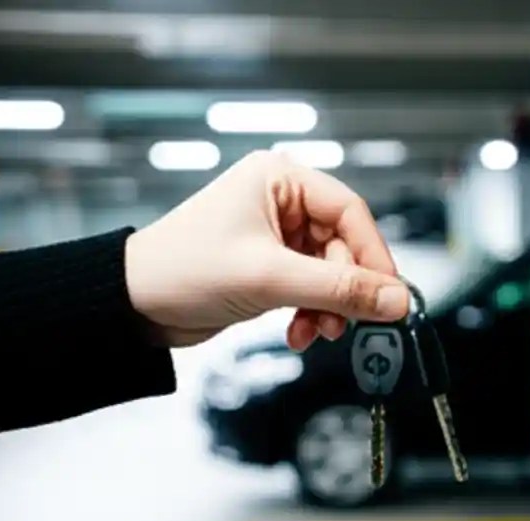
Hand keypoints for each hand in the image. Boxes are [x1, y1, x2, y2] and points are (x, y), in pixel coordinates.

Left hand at [124, 149, 408, 349]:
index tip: (390, 295)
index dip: (375, 255)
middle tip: (346, 322)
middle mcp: (281, 201)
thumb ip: (340, 289)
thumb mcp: (271, 279)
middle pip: (345, 246)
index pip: (351, 211)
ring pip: (332, 272)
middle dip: (345, 290)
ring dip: (329, 307)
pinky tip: (299, 333)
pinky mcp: (271, 266)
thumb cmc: (182, 271)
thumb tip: (397, 300)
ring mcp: (277, 235)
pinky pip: (313, 288)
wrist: (131, 305)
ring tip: (316, 332)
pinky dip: (312, 313)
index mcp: (279, 179)